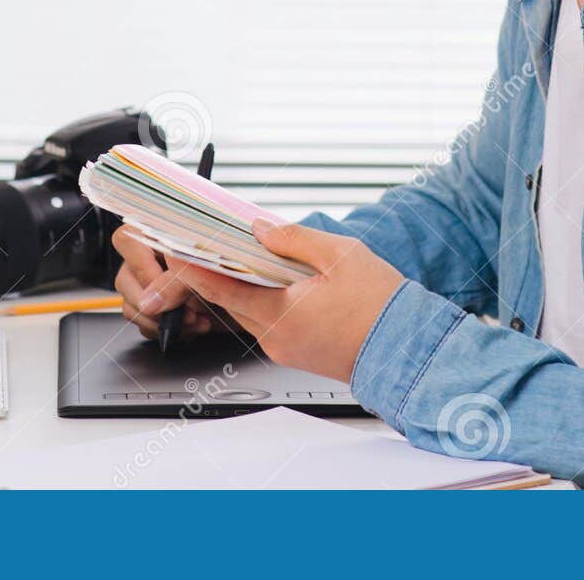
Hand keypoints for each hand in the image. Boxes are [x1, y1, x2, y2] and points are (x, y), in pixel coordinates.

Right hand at [112, 225, 228, 341]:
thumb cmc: (227, 270)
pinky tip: (191, 329)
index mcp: (158, 235)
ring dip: (163, 322)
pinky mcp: (152, 309)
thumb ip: (175, 282)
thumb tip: (150, 302)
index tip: (163, 287)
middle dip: (155, 305)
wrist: (245, 293)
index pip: (126, 239)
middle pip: (124, 280)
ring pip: (132, 307)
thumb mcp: (204, 271)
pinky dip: (167, 332)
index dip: (141, 265)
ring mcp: (146, 285)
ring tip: (196, 322)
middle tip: (186, 313)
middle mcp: (147, 258)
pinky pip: (144, 325)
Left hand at [168, 219, 404, 383]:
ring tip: (249, 253)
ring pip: (250, 310)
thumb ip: (294, 239)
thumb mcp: (340, 255)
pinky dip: (265, 299)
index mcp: (279, 313)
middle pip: (231, 300)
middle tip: (208, 242)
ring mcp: (284, 349)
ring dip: (244, 284)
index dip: (192, 267)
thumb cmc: (381, 305)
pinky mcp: (297, 353)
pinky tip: (279, 279)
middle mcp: (275, 337)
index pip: (219, 287)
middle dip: (218, 271)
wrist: (409, 350)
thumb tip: (260, 229)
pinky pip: (269, 321)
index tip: (174, 250)